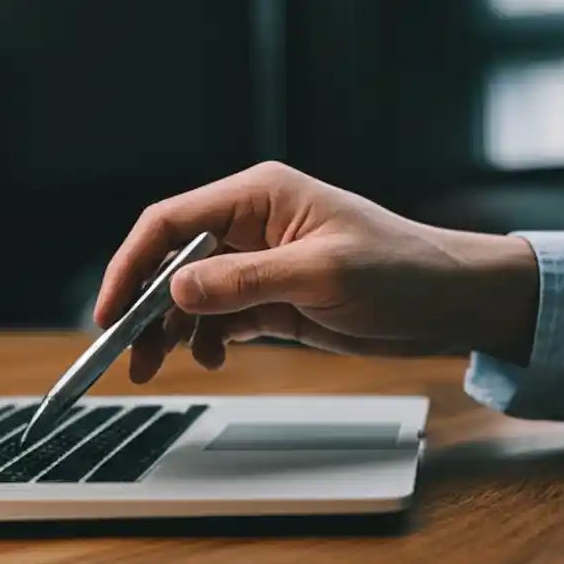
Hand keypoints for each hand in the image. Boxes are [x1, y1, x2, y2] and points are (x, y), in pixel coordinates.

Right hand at [94, 161, 538, 382]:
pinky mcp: (271, 299)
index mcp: (259, 196)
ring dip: (168, 330)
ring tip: (155, 368)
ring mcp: (259, 263)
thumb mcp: (321, 274)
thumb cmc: (403, 269)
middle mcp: (251, 225)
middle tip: (128, 353)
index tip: (111, 310)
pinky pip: (218, 317)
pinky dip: (203, 339)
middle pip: (172, 261)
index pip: (170, 222)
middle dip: (144, 306)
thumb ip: (245, 281)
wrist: (451, 303)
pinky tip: (209, 358)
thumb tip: (175, 291)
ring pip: (189, 295)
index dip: (131, 264)